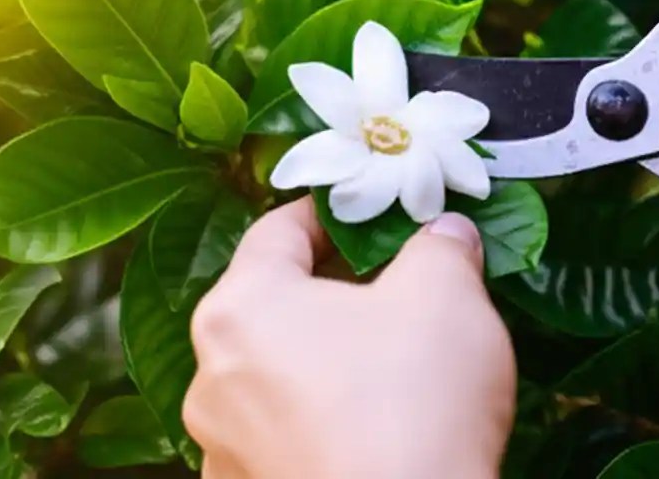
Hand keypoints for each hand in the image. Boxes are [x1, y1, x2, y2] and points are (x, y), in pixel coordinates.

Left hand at [183, 198, 515, 478]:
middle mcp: (212, 375)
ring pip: (279, 378)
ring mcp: (225, 447)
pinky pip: (287, 439)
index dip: (333, 213)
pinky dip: (325, 425)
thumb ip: (441, 246)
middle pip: (276, 308)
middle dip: (338, 294)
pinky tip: (380, 430)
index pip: (279, 230)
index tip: (374, 213)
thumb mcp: (446, 295)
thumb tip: (445, 233)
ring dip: (330, 363)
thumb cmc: (413, 403)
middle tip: (402, 289)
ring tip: (397, 368)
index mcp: (242, 307)